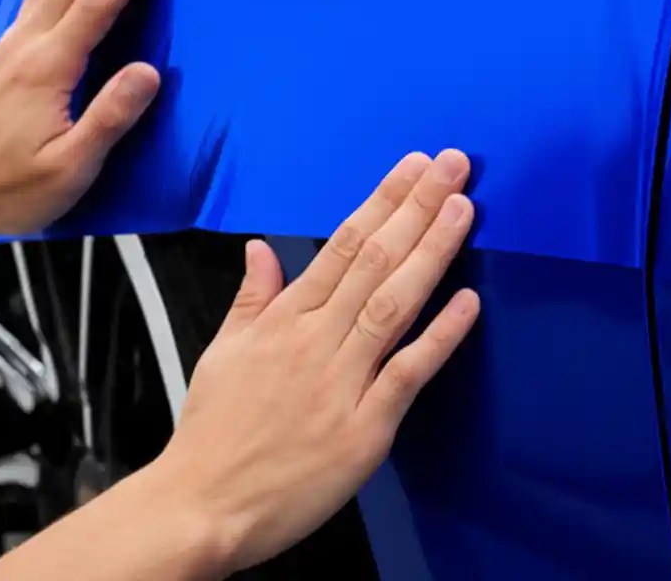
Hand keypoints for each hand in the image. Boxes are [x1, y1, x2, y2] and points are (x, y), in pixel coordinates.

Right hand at [154, 150, 480, 573]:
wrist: (203, 505)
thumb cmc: (213, 434)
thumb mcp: (221, 353)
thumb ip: (250, 298)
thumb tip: (259, 248)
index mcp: (283, 321)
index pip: (342, 245)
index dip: (382, 202)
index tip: (412, 168)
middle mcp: (315, 341)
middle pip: (374, 261)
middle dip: (417, 208)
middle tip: (452, 166)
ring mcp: (342, 382)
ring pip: (393, 303)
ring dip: (431, 252)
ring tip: (462, 210)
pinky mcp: (364, 428)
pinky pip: (407, 372)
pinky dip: (438, 336)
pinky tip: (467, 301)